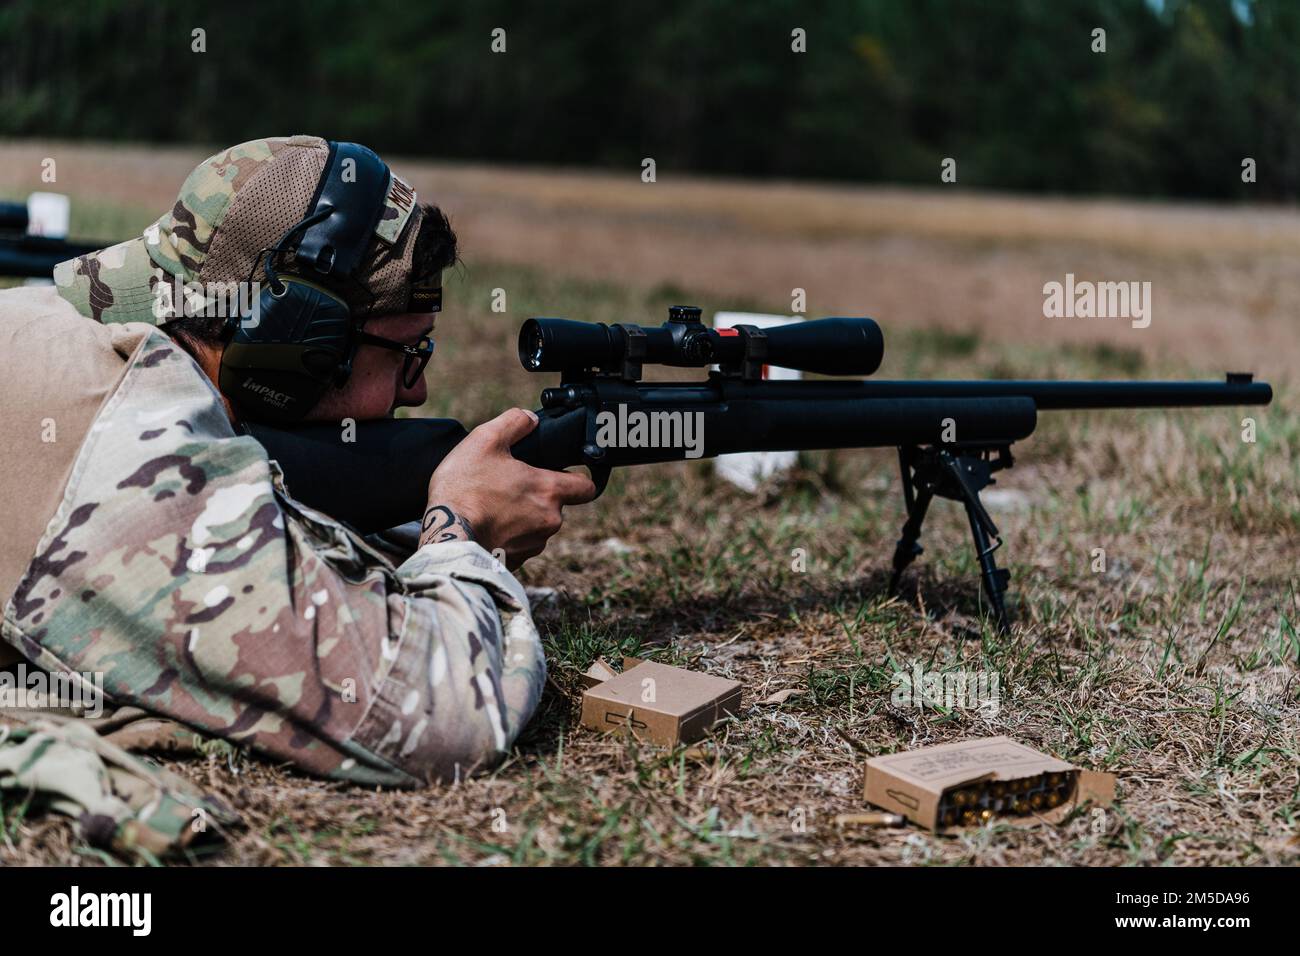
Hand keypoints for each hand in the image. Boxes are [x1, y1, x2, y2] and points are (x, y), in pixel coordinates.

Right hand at [422, 408, 596, 567]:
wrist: (446, 537)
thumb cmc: (465, 489)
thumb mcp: (485, 440)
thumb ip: (513, 423)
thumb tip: (529, 419)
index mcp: (549, 490)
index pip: (586, 487)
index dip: (578, 478)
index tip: (562, 475)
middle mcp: (550, 520)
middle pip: (556, 505)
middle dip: (537, 496)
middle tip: (509, 486)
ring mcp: (534, 544)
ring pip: (537, 526)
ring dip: (522, 516)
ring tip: (493, 506)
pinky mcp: (518, 561)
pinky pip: (519, 544)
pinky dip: (508, 536)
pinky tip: (487, 525)